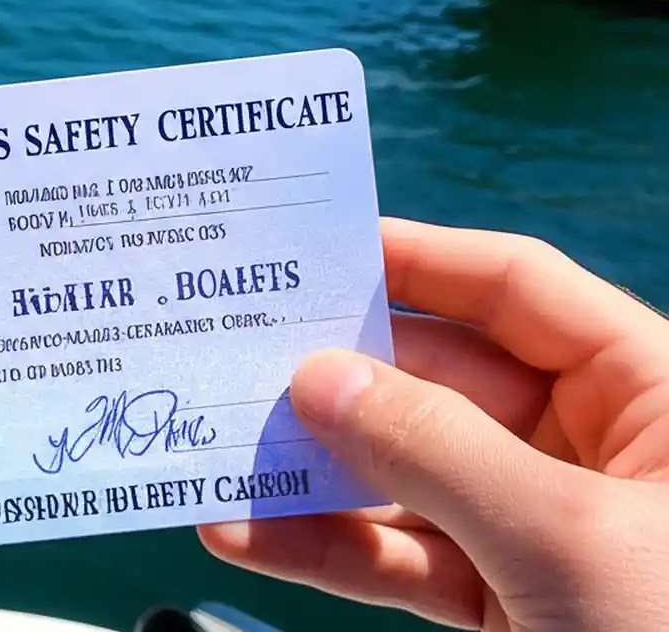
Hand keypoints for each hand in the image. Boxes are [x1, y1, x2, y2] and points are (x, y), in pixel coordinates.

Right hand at [199, 218, 668, 630]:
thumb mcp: (568, 534)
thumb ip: (436, 451)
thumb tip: (319, 378)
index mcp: (646, 389)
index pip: (512, 290)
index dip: (415, 261)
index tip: (315, 250)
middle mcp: (586, 445)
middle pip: (439, 381)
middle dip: (339, 378)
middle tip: (234, 355)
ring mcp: (534, 524)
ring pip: (405, 475)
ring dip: (312, 471)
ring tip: (219, 449)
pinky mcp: (500, 598)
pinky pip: (400, 557)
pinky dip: (325, 549)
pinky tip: (246, 535)